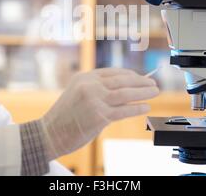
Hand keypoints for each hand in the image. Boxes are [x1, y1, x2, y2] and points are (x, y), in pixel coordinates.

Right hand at [39, 68, 159, 160]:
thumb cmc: (65, 115)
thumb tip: (122, 89)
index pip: (113, 72)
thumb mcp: (77, 92)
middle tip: (153, 83)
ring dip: (143, 92)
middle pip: (122, 81)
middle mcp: (90, 85)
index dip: (130, 75)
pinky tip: (145, 107)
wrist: (50, 133)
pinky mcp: (99, 116)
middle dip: (140, 82)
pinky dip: (136, 108)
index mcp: (85, 77)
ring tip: (155, 92)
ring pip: (125, 94)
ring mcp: (95, 100)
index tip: (141, 77)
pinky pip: (123, 111)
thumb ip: (96, 88)